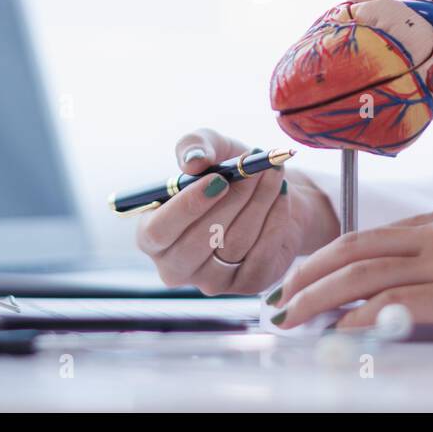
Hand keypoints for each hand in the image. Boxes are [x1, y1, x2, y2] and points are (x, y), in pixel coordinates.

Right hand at [135, 128, 339, 294]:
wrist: (264, 195)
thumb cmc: (225, 173)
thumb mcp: (209, 150)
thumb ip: (194, 146)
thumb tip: (194, 161)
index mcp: (152, 236)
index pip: (158, 232)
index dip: (187, 207)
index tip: (218, 180)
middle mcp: (176, 266)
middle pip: (200, 240)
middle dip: (233, 200)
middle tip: (254, 169)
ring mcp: (211, 281)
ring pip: (235, 243)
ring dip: (259, 202)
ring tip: (272, 171)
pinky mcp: (247, 285)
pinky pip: (261, 255)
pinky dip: (274, 220)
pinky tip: (280, 194)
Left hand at [268, 201, 432, 340]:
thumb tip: (422, 289)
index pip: (374, 234)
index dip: (333, 256)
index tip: (308, 275)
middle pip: (354, 246)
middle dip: (310, 272)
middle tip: (282, 297)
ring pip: (360, 271)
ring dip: (316, 296)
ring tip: (290, 316)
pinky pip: (391, 303)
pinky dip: (355, 318)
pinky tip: (336, 334)